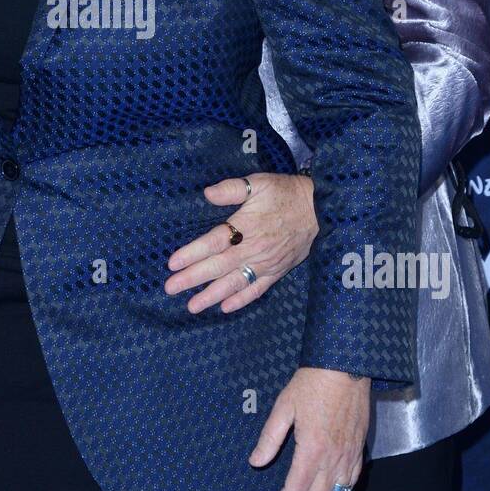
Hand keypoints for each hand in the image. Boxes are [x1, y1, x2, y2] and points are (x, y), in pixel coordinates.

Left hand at [165, 173, 317, 312]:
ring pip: (235, 282)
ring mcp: (265, 263)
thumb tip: (207, 193)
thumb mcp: (258, 183)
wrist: (319, 209)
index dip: (192, 254)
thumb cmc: (284, 193)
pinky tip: (225, 308)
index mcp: (246, 226)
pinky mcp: (277, 271)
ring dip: (212, 295)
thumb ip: (232, 189)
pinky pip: (257, 289)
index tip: (173, 264)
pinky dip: (241, 300)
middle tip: (170, 288)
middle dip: (193, 278)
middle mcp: (253, 248)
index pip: (213, 242)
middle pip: (218, 266)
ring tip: (192, 306)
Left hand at [252, 367, 369, 490]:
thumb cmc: (312, 383)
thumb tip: (255, 462)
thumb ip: (269, 438)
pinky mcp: (359, 450)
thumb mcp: (284, 406)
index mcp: (313, 449)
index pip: (295, 490)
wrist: (346, 367)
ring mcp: (349, 456)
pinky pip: (350, 483)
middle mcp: (334, 458)